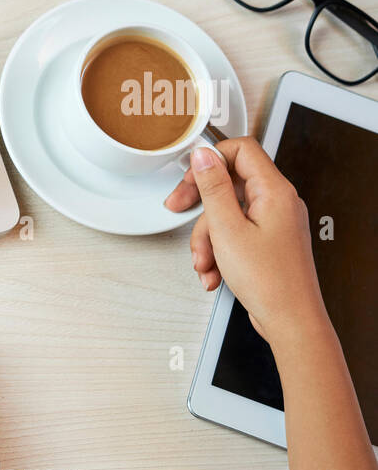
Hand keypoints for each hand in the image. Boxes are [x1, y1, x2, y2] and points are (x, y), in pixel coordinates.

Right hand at [163, 137, 327, 346]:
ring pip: (227, 213)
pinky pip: (235, 233)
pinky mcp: (268, 240)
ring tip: (205, 262)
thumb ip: (213, 188)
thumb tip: (204, 156)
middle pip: (230, 183)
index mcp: (274, 191)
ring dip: (207, 238)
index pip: (242, 150)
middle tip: (179, 208)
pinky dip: (219, 250)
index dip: (211, 158)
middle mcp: (279, 202)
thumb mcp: (227, 229)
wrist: (290, 319)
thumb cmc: (269, 281)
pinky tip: (215, 271)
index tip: (189, 175)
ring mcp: (274, 222)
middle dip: (200, 203)